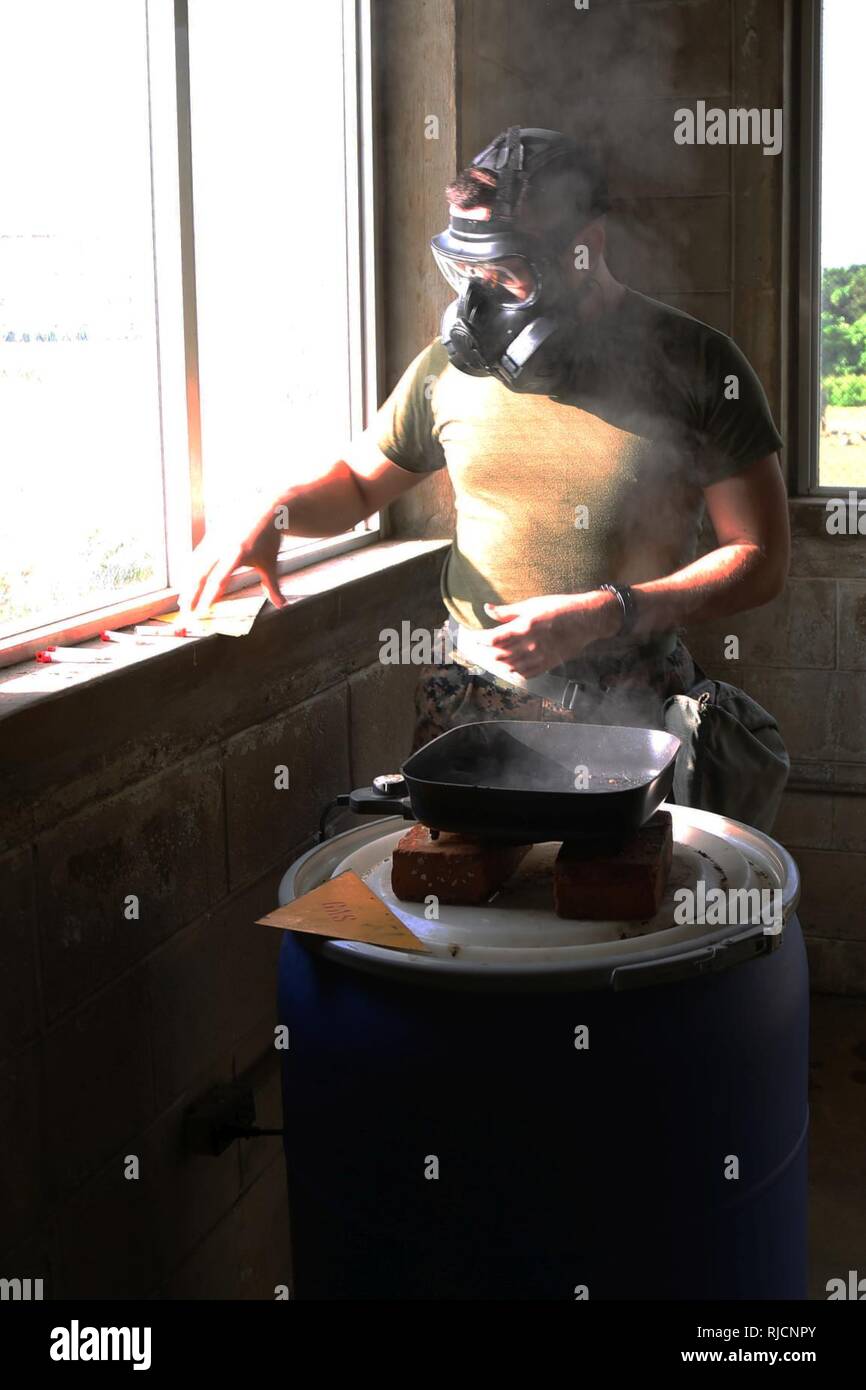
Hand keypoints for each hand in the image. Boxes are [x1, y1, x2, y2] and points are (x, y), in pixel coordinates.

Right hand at [184, 508, 285, 614]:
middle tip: (186, 611)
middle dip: (192, 594)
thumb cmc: (268, 538)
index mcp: (238, 553)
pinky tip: (186, 584)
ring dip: (187, 584)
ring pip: (195, 566)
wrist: (264, 509)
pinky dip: (189, 571)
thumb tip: (281, 604)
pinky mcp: (210, 536)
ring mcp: (214, 540)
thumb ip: (272, 585)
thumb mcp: (270, 563)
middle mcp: (222, 546)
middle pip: (201, 574)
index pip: (219, 579)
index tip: (202, 610)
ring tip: (182, 601)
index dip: (209, 596)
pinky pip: (196, 557)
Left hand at [478, 592, 619, 677]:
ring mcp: (539, 657)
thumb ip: (508, 611)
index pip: (493, 639)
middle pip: (499, 655)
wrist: (587, 620)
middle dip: (486, 650)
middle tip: (481, 645)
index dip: (479, 640)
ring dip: (499, 661)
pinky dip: (515, 671)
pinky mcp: (548, 664)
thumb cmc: (560, 607)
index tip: (473, 636)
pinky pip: (526, 674)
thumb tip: (487, 609)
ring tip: (494, 654)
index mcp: (524, 628)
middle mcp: (530, 645)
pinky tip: (512, 665)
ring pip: (510, 666)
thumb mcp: (532, 604)